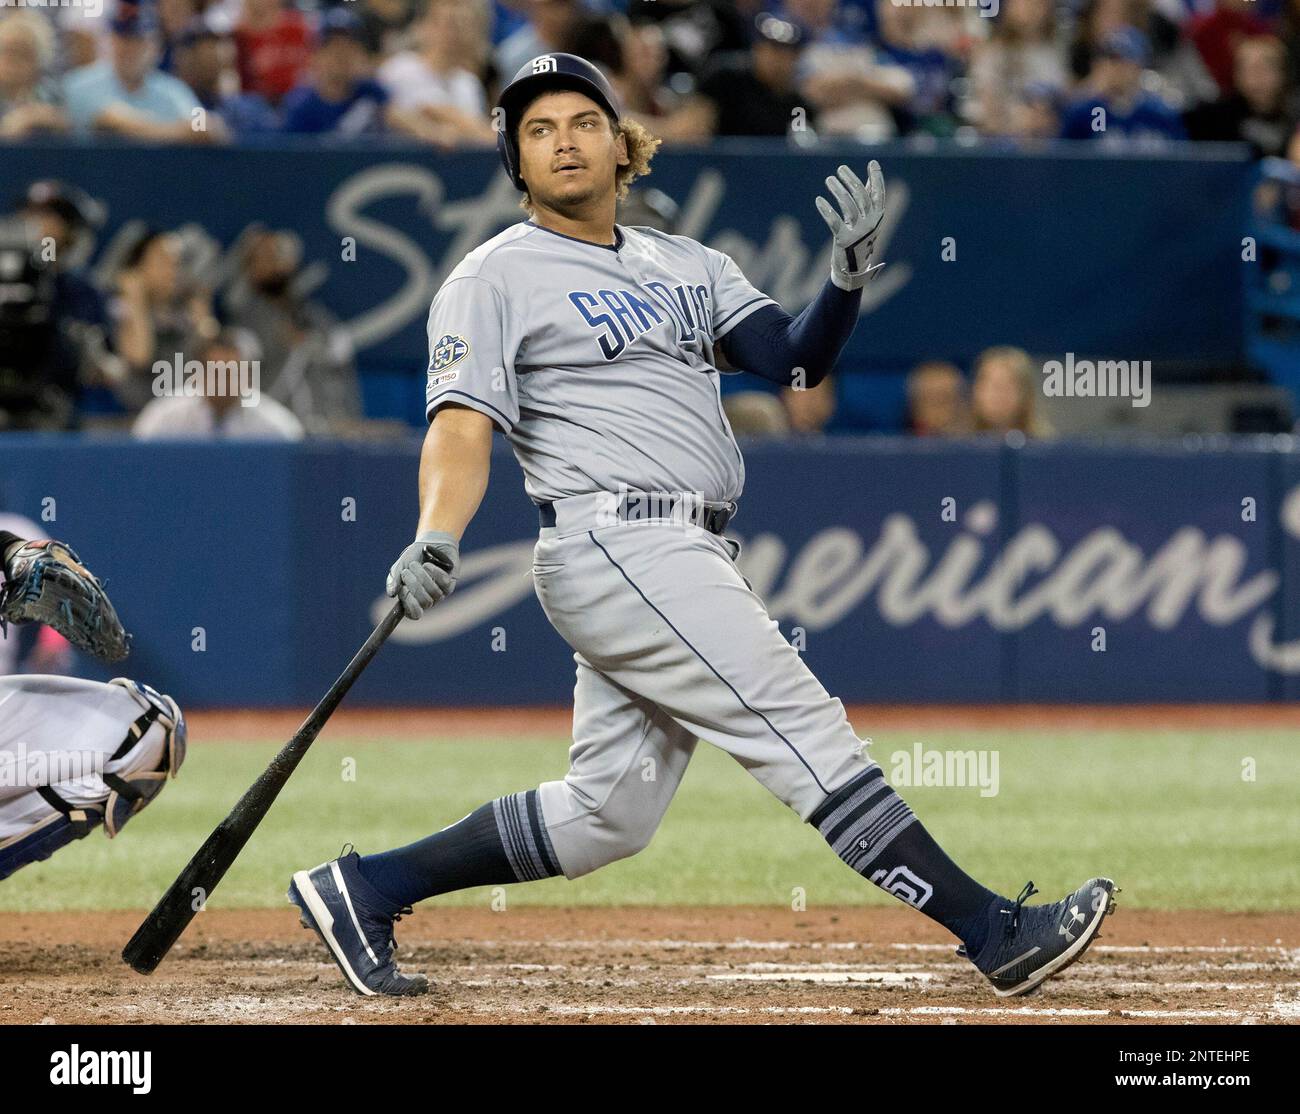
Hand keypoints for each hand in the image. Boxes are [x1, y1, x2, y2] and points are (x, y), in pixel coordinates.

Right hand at [386, 531, 459, 619]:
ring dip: (423, 577)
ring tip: (419, 565)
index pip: (414, 614)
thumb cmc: (413, 557)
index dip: (410, 604)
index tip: (403, 589)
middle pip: (424, 603)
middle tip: (407, 571)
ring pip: (434, 593)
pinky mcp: (450, 583)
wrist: (430, 542)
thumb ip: (394, 580)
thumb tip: (391, 594)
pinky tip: (429, 564)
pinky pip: (443, 583)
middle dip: (414, 585)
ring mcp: (440, 592)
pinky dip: (434, 572)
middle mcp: (427, 598)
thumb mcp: (400, 566)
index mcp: (413, 599)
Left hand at [816, 161, 885, 290]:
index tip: (872, 163)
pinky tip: (819, 200)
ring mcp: (858, 232)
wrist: (852, 269)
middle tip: (840, 169)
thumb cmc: (859, 239)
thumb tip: (872, 172)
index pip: (879, 194)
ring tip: (829, 180)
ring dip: (837, 190)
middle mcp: (870, 223)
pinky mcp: (844, 240)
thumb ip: (869, 197)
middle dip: (851, 180)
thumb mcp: (868, 218)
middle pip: (861, 196)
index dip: (877, 178)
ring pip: (847, 205)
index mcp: (878, 217)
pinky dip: (826, 210)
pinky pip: (834, 222)